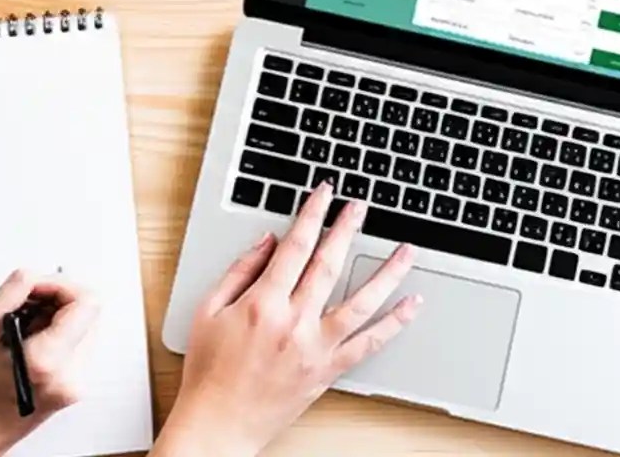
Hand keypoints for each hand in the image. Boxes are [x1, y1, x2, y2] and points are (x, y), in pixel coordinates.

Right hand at [0, 270, 100, 456]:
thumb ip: (14, 290)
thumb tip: (36, 274)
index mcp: (48, 360)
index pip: (87, 302)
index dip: (61, 285)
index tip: (37, 288)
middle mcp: (70, 375)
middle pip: (89, 312)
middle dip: (58, 300)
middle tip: (26, 307)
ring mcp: (75, 384)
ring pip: (84, 327)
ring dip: (56, 318)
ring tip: (23, 329)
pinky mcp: (73, 388)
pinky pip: (76, 345)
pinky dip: (56, 336)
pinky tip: (29, 345)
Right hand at [153, 182, 421, 456]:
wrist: (218, 424)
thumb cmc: (209, 371)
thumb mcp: (208, 311)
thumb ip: (240, 271)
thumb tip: (268, 241)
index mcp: (262, 304)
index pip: (295, 247)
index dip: (312, 214)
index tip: (325, 194)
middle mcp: (294, 323)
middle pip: (329, 264)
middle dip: (346, 229)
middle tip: (361, 206)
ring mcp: (315, 348)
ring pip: (360, 302)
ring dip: (387, 273)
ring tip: (405, 250)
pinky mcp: (327, 371)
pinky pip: (368, 344)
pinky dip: (393, 324)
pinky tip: (411, 306)